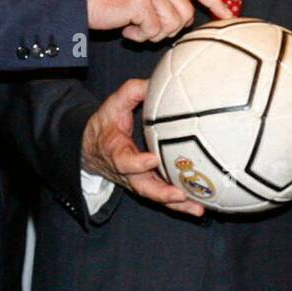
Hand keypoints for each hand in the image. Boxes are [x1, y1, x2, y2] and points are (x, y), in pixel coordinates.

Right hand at [80, 78, 204, 217]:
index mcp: (115, 151)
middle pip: (142, 187)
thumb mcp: (112, 105)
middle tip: (180, 194)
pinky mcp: (147, 185)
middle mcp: (126, 172)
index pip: (124, 161)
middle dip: (161, 193)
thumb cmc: (105, 125)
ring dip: (176, 206)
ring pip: (155, 196)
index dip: (138, 163)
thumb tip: (153, 81)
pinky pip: (163, 197)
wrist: (90, 149)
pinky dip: (180, 205)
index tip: (153, 158)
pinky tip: (201, 207)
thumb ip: (131, 92)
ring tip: (198, 209)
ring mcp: (136, 181)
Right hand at [84, 0, 231, 42]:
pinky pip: (154, 30)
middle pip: (186, 16)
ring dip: (152, 35)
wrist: (80, 1)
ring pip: (172, 25)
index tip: (229, 18)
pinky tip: (125, 28)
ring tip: (133, 27)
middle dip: (169, 31)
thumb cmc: (108, 4)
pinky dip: (140, 36)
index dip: (216, 4)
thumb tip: (184, 22)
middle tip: (145, 30)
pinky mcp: (141, 0)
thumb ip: (163, 1)